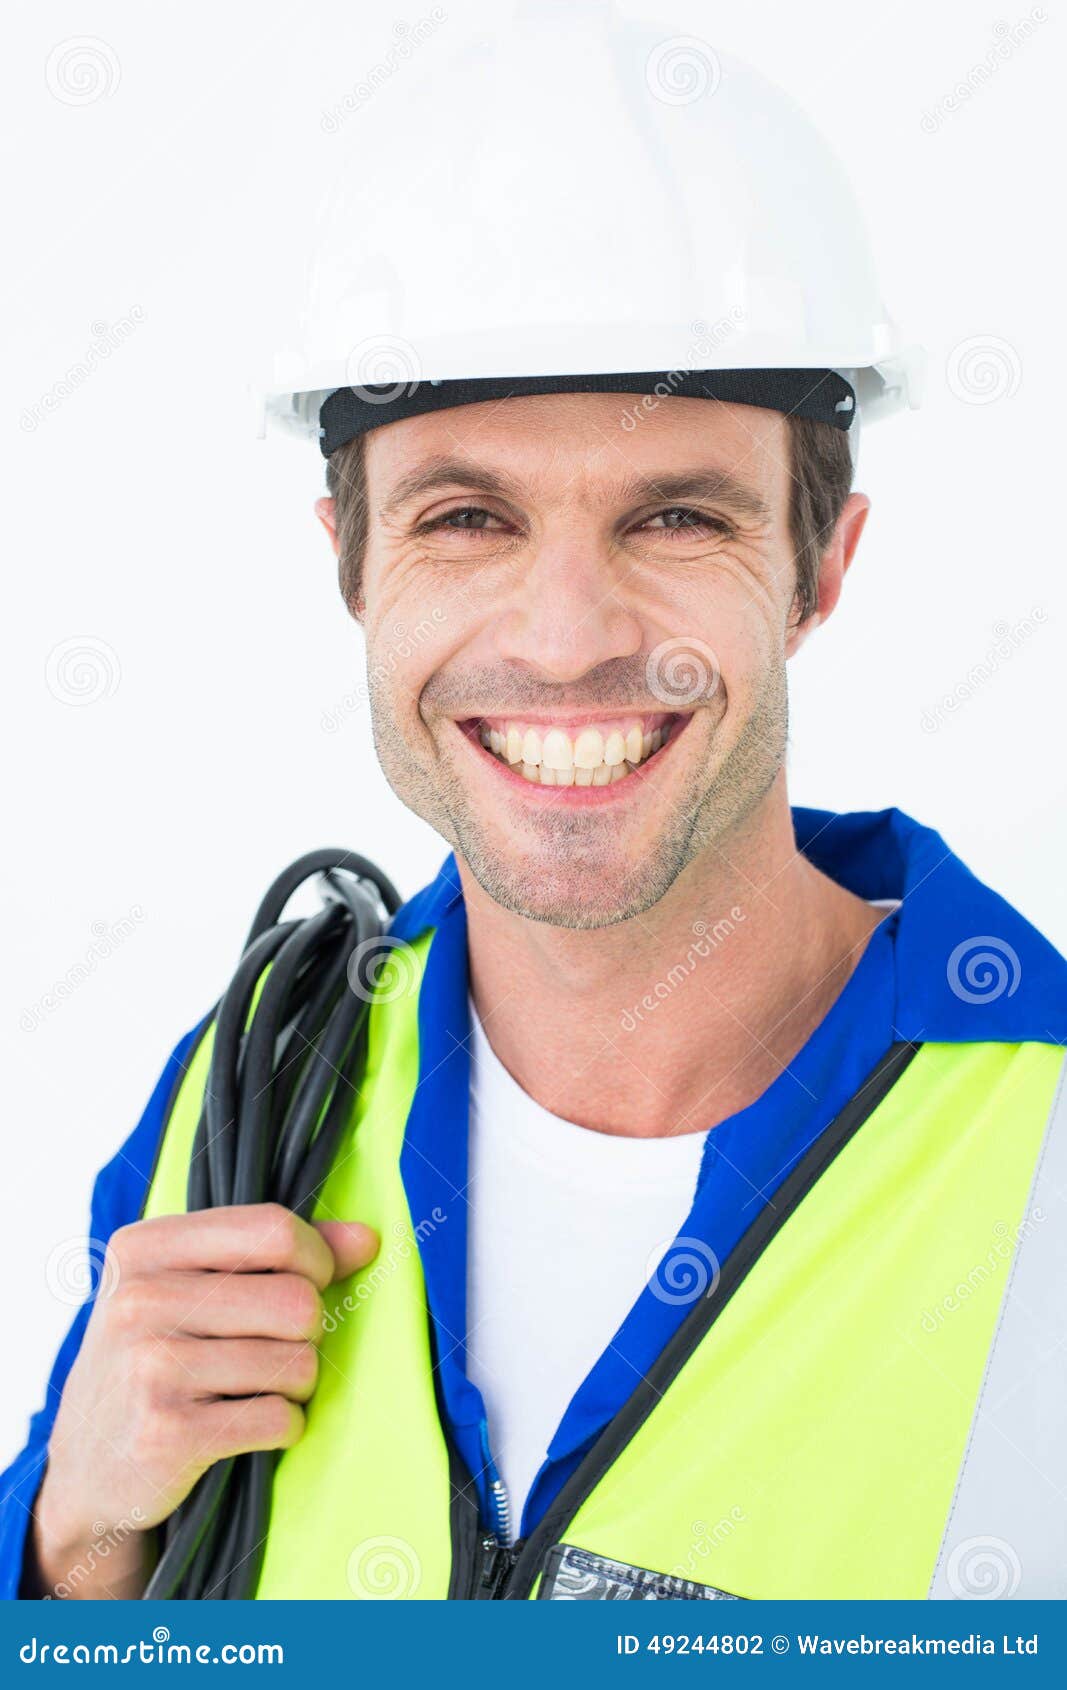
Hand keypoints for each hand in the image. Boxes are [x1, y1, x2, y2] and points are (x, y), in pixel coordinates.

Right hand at [31, 1204, 377, 1597]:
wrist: (90, 1466)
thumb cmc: (157, 1356)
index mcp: (145, 1246)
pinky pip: (278, 1419)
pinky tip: (250, 1425)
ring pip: (296, 1362)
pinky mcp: (166, 1433)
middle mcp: (139, 1300)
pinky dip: (284, 1426)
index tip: (311, 1281)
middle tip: (278, 1348)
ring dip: (297, 1383)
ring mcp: (149, 1366)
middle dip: (308, 1331)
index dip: (316, 1258)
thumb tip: (366, 1239)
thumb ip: (278, 1253)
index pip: (272, 1228)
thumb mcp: (193, 1288)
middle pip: (296, 1299)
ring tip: (260, 1388)